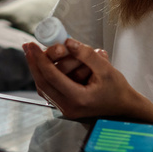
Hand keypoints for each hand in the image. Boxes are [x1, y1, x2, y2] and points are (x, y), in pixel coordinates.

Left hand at [23, 38, 151, 120]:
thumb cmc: (118, 89)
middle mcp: (69, 107)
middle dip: (33, 63)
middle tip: (27, 46)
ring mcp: (66, 109)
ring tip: (32, 53)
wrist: (125, 108)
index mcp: (79, 99)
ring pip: (44, 88)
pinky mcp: (66, 107)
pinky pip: (49, 91)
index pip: (52, 77)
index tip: (32, 45)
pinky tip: (41, 64)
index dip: (40, 59)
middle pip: (43, 83)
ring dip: (37, 70)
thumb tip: (67, 41)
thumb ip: (86, 55)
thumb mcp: (106, 69)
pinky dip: (44, 76)